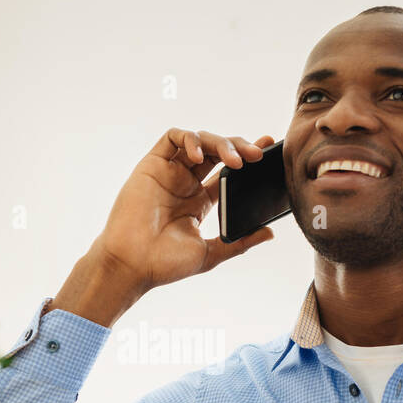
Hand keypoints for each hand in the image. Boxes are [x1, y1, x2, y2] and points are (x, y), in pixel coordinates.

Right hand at [95, 128, 276, 293]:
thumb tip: (270, 233)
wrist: (132, 264)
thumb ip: (239, 242)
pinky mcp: (152, 164)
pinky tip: (199, 156)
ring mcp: (169, 172)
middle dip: (240, 147)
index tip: (270, 151)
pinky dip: (190, 139)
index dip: (248, 158)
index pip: (229, 173)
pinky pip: (172, 138)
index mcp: (200, 201)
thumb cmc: (164, 263)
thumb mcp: (210, 253)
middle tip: (258, 155)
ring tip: (234, 161)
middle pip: (218, 152)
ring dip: (221, 143)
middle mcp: (186, 183)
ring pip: (200, 141)